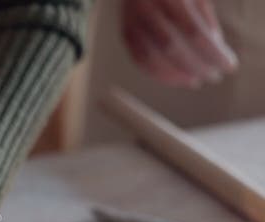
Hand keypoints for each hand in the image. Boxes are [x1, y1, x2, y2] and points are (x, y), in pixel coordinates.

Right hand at [121, 0, 237, 87]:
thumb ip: (205, 18)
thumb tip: (216, 50)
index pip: (193, 31)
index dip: (212, 53)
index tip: (228, 67)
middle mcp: (146, 7)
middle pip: (170, 46)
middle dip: (194, 66)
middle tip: (213, 77)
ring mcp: (132, 20)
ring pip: (150, 56)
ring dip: (174, 74)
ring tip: (194, 81)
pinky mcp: (125, 31)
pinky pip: (138, 58)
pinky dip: (157, 72)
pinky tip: (174, 78)